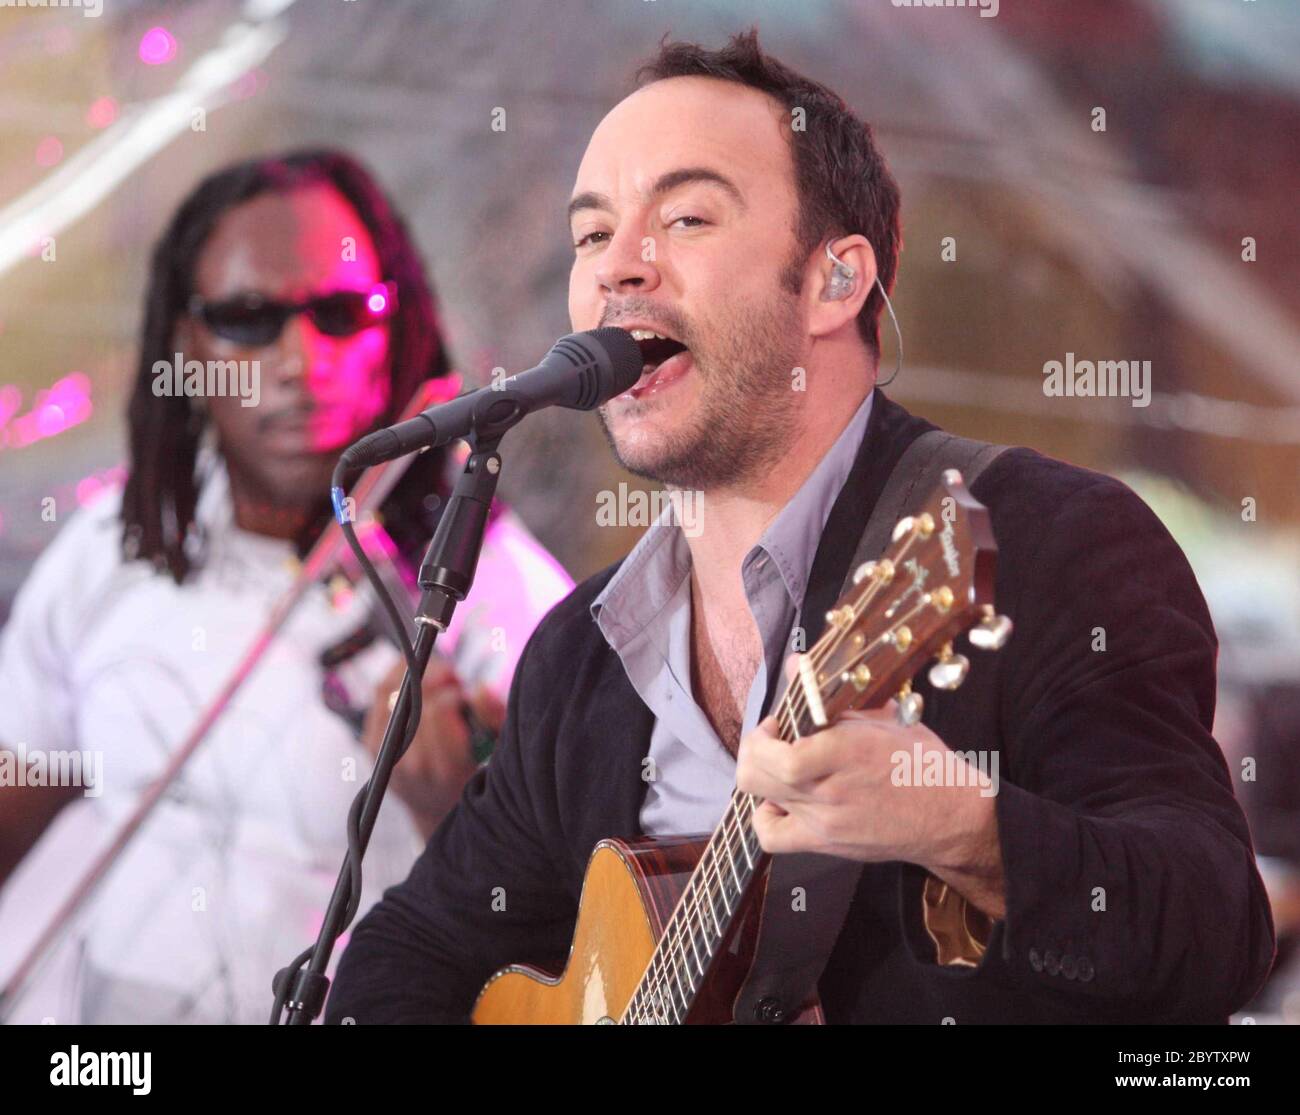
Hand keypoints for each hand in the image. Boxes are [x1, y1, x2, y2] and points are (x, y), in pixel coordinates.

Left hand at [360, 654, 505, 838]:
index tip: (464, 691)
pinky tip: (415, 676)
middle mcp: (412, 765)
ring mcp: (386, 754)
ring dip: (418, 676)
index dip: (452, 692)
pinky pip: (380, 695)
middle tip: (453, 677)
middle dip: (438, 679)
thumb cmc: (470, 770)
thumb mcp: (491, 749)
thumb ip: (492, 718)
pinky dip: (397, 677)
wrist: (434, 806)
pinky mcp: (371, 744)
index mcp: (446, 768)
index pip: (438, 712)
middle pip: (417, 702)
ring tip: (437, 676)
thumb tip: (479, 689)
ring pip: (394, 693)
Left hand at [734, 657, 1005, 915]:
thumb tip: (795, 664)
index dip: (764, 733)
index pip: (778, 751)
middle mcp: (829, 789)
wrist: (950, 817)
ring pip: (759, 799)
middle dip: (755, 750)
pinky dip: (766, 817)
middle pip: (754, 775)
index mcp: (845, 752)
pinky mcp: (826, 844)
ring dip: (763, 777)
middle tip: (775, 740)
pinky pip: (773, 837)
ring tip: (782, 767)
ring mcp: (825, 821)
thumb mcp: (884, 715)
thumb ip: (832, 692)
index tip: (779, 722)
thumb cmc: (920, 763)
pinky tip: (782, 803)